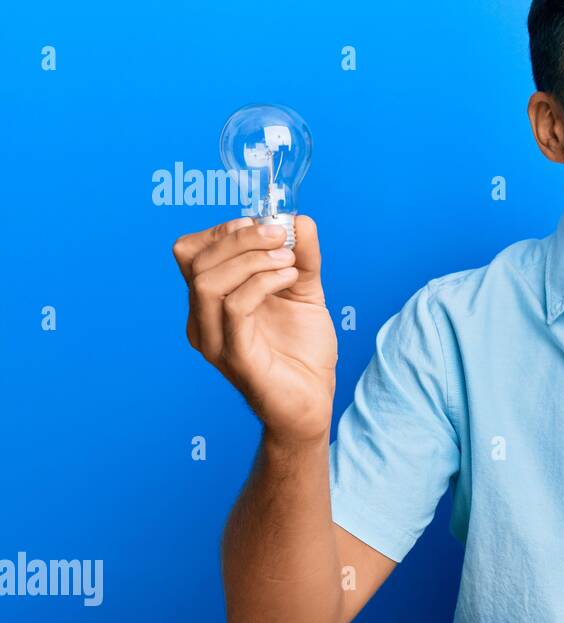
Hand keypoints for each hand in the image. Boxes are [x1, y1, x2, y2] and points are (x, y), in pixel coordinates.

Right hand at [172, 216, 337, 442]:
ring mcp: (214, 339)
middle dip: (241, 237)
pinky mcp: (235, 356)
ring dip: (252, 258)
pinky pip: (235, 307)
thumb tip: (300, 220)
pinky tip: (290, 278)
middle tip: (281, 235)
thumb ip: (302, 256)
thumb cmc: (302, 351)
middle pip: (195, 259)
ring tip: (288, 259)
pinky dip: (263, 282)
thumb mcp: (304, 291)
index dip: (226, 230)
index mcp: (209, 300)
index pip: (192, 251)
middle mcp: (202, 319)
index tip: (267, 224)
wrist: (312, 403)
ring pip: (208, 281)